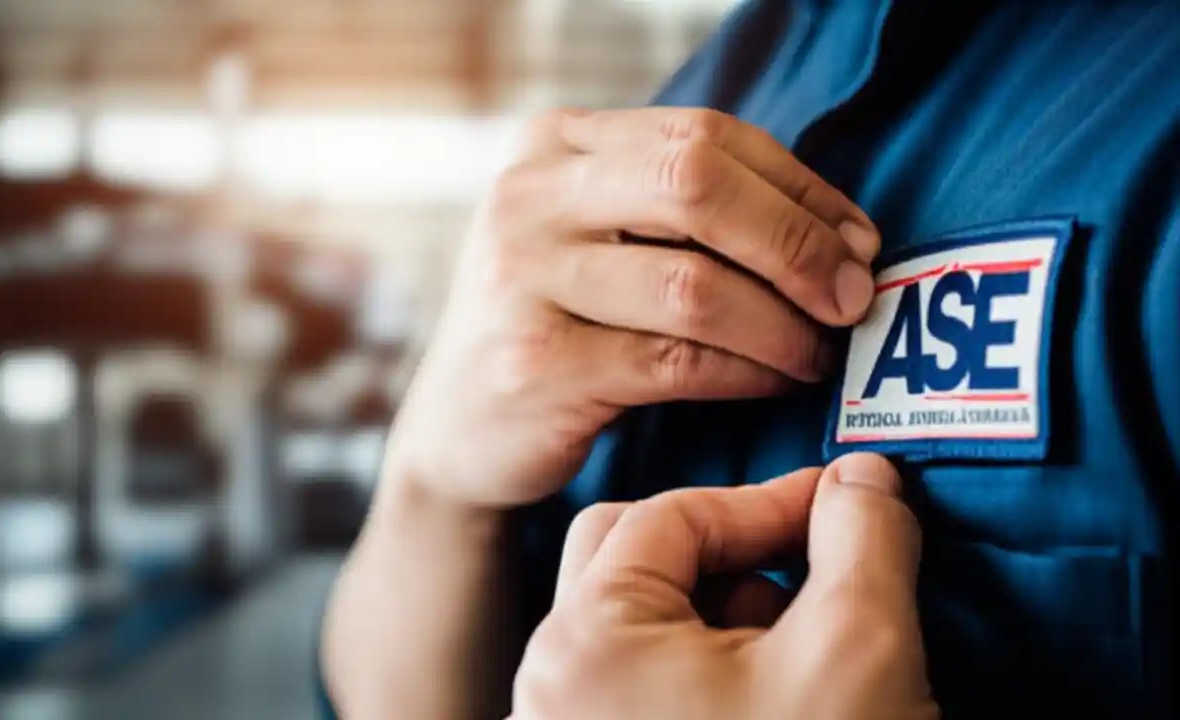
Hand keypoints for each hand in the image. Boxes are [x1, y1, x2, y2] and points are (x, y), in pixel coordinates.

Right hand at [386, 107, 879, 506]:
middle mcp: (528, 198)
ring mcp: (522, 280)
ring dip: (783, 325)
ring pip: (695, 286)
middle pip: (698, 186)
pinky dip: (748, 373)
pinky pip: (678, 363)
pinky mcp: (536, 365)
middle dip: (797, 243)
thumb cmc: (558, 322)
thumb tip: (840, 236)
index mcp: (553, 145)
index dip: (799, 188)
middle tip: (851, 297)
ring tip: (818, 352)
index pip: (704, 136)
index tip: (856, 242)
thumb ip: (686, 215)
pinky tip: (775, 381)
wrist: (459, 425)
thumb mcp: (596, 238)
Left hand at [511, 453, 937, 719]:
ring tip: (800, 660)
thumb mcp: (860, 650)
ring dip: (726, 616)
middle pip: (632, 558)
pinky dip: (709, 671)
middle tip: (806, 577)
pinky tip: (776, 707)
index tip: (842, 507)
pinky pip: (641, 686)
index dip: (769, 501)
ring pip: (639, 625)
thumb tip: (864, 481)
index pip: (672, 515)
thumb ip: (863, 540)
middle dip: (730, 553)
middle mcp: (555, 689)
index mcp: (586, 644)